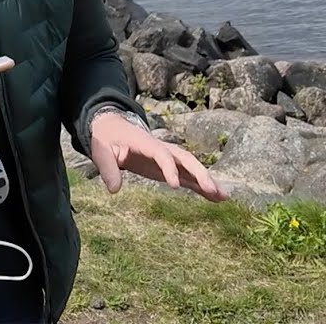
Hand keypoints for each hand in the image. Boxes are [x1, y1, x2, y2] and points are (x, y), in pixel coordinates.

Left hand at [89, 112, 227, 202]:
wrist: (113, 128)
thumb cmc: (107, 138)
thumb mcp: (101, 150)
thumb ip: (107, 168)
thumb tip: (114, 189)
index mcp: (145, 143)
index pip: (162, 154)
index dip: (169, 168)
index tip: (174, 185)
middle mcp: (161, 149)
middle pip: (185, 158)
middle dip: (199, 173)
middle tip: (212, 190)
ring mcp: (167, 158)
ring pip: (191, 167)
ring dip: (207, 180)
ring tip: (223, 197)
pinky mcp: (168, 168)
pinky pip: (188, 177)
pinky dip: (201, 187)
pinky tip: (215, 198)